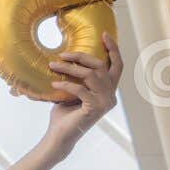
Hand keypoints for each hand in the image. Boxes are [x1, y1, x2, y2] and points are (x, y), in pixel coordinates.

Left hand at [44, 32, 122, 157]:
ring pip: (91, 76)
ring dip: (70, 69)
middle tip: (63, 54)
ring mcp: (105, 102)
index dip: (113, 49)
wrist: (60, 135)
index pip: (117, 65)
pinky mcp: (94, 109)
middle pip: (102, 66)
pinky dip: (66, 84)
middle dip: (82, 57)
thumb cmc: (64, 113)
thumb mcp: (72, 91)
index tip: (104, 34)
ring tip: (53, 65)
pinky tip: (54, 83)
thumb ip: (77, 78)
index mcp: (109, 90)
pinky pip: (80, 90)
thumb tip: (66, 58)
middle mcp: (111, 95)